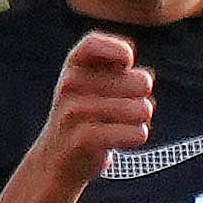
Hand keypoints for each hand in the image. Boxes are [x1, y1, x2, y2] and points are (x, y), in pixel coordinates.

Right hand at [29, 31, 153, 187]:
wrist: (57, 158)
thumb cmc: (86, 115)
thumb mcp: (94, 83)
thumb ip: (116, 70)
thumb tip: (144, 79)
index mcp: (74, 64)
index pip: (93, 44)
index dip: (117, 49)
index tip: (127, 62)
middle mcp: (70, 84)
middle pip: (139, 81)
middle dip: (144, 96)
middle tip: (134, 106)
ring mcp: (73, 111)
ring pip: (140, 109)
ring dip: (143, 118)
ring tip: (130, 122)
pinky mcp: (82, 138)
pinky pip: (133, 133)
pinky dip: (138, 135)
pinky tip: (132, 136)